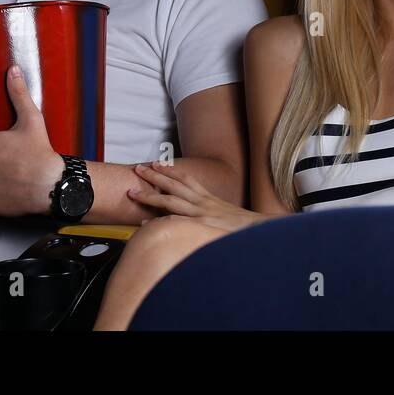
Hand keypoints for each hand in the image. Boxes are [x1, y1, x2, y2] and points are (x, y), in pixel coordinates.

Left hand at [130, 161, 265, 232]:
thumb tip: (197, 213)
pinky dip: (159, 222)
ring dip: (150, 196)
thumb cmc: (243, 227)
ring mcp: (201, 214)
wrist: (261, 231)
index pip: (186, 178)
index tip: (156, 163)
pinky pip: (176, 222)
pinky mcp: (201, 226)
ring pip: (170, 201)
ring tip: (132, 193)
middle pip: (173, 185)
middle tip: (137, 169)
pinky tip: (145, 224)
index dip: (170, 170)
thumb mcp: (226, 214)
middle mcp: (203, 202)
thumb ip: (211, 211)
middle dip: (154, 176)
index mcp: (208, 198)